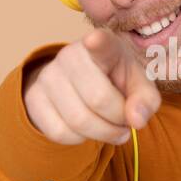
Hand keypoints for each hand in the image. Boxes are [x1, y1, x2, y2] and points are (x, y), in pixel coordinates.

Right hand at [21, 28, 161, 144]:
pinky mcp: (34, 98)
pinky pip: (59, 132)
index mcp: (103, 45)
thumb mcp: (139, 85)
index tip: (95, 41)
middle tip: (126, 124)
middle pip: (98, 99)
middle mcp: (70, 55)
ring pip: (78, 120)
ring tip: (112, 130)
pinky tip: (87, 131)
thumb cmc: (116, 80)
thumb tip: (136, 121)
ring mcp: (48, 76)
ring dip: (102, 134)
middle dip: (118, 120)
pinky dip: (79, 140)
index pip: (100, 42)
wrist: (81, 83)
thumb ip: (146, 101)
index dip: (97, 43)